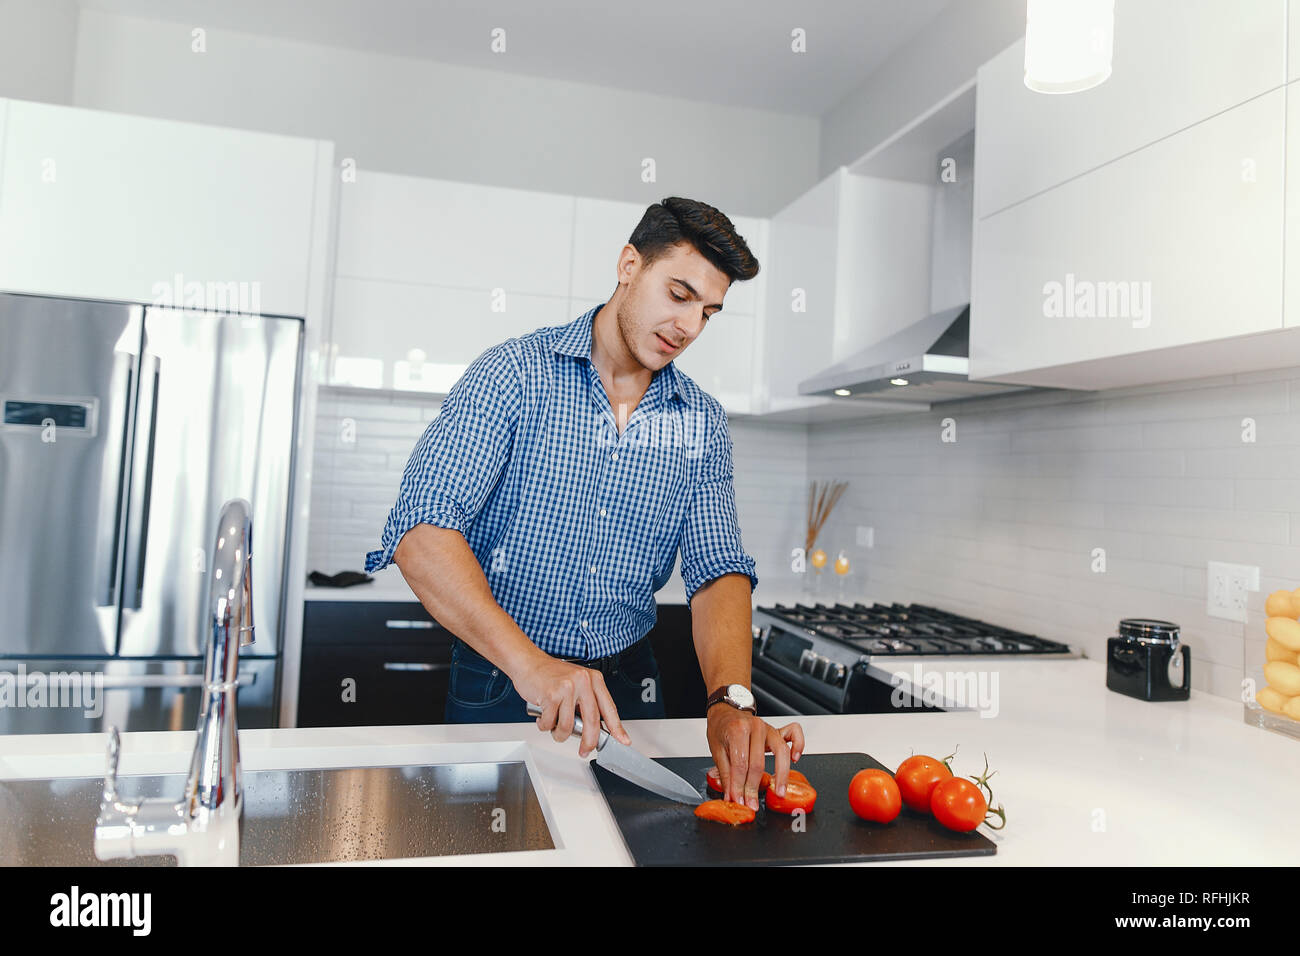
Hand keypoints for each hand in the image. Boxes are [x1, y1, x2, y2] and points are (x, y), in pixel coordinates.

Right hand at [514, 653, 630, 757]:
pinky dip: (544, 725)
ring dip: (559, 734)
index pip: (609, 708)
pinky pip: (549, 723)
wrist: (528, 662)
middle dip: (588, 741)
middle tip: (585, 750)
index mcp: (593, 679)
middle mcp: (583, 682)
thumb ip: (587, 702)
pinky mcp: (551, 695)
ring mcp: (568, 688)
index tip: (623, 740)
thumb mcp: (577, 683)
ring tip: (553, 726)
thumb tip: (595, 729)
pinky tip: (542, 717)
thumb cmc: (551, 675)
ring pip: (568, 726)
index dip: (617, 728)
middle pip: (592, 721)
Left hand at [706, 705, 804, 810]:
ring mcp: (768, 728)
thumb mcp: (716, 751)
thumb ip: (726, 774)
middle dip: (754, 788)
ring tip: (779, 792)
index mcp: (737, 730)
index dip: (739, 786)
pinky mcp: (777, 730)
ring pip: (781, 752)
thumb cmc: (721, 729)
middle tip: (752, 803)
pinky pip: (794, 733)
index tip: (739, 801)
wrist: (726, 711)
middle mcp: (755, 727)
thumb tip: (732, 796)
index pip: (740, 764)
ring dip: (781, 775)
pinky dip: (798, 745)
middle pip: (758, 763)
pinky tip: (795, 759)